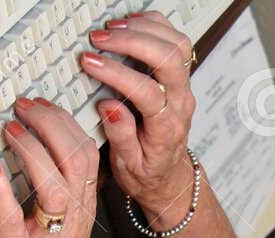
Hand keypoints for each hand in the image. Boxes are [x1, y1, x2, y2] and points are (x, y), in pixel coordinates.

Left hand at [0, 98, 99, 237]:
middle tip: (25, 108)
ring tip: (9, 129)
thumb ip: (54, 207)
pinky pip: (13, 216)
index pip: (89, 159)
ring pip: (52, 182)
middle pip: (77, 160)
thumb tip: (37, 168)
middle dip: (50, 124)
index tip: (44, 107)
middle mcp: (70, 227)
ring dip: (29, 148)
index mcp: (80, 221)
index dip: (67, 124)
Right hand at [82, 12, 196, 227]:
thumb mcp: (128, 166)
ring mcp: (183, 88)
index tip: (90, 63)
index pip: (147, 93)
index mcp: (166, 128)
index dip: (117, 74)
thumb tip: (109, 107)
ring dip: (144, 29)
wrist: (169, 175)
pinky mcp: (180, 77)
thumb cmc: (147, 171)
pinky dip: (154, 26)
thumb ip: (120, 136)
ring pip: (177, 46)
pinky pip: (176, 42)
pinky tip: (131, 25)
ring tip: (112, 29)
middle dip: (131, 42)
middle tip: (99, 40)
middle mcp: (180, 103)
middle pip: (169, 60)